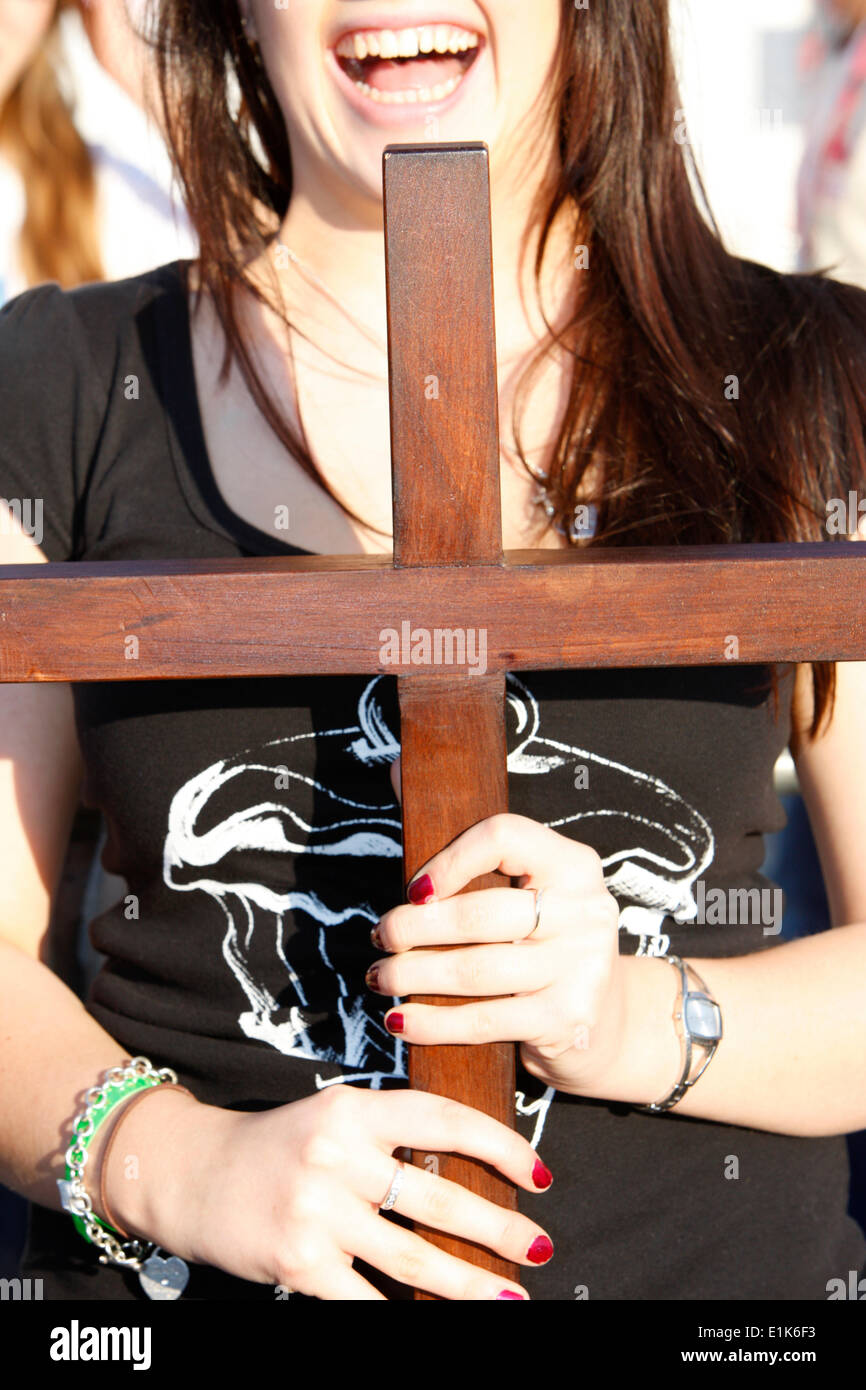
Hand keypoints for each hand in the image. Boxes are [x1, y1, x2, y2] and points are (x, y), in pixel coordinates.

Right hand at [101, 1084, 553, 1299]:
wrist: (195, 1174)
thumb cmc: (278, 1147)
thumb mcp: (333, 1118)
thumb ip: (391, 1135)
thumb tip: (472, 1174)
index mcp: (353, 1109)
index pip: (444, 1120)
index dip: (500, 1146)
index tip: (538, 1174)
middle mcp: (336, 1154)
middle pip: (439, 1197)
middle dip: (500, 1229)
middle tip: (539, 1247)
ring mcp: (316, 1211)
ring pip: (414, 1257)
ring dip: (471, 1284)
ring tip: (511, 1296)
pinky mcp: (300, 1262)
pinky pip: (369, 1299)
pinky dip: (410, 1315)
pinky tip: (439, 1319)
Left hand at [373, 760, 623, 1093]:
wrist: (602, 1016)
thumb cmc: (541, 937)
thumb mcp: (522, 884)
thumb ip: (463, 835)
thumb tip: (398, 767)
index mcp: (572, 862)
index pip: (504, 836)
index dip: (450, 858)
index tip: (414, 887)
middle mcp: (585, 910)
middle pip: (481, 914)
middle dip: (415, 929)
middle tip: (380, 937)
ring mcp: (581, 968)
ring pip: (476, 972)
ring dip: (414, 977)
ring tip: (380, 978)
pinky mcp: (567, 1018)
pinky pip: (484, 1021)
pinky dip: (434, 1023)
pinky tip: (403, 1020)